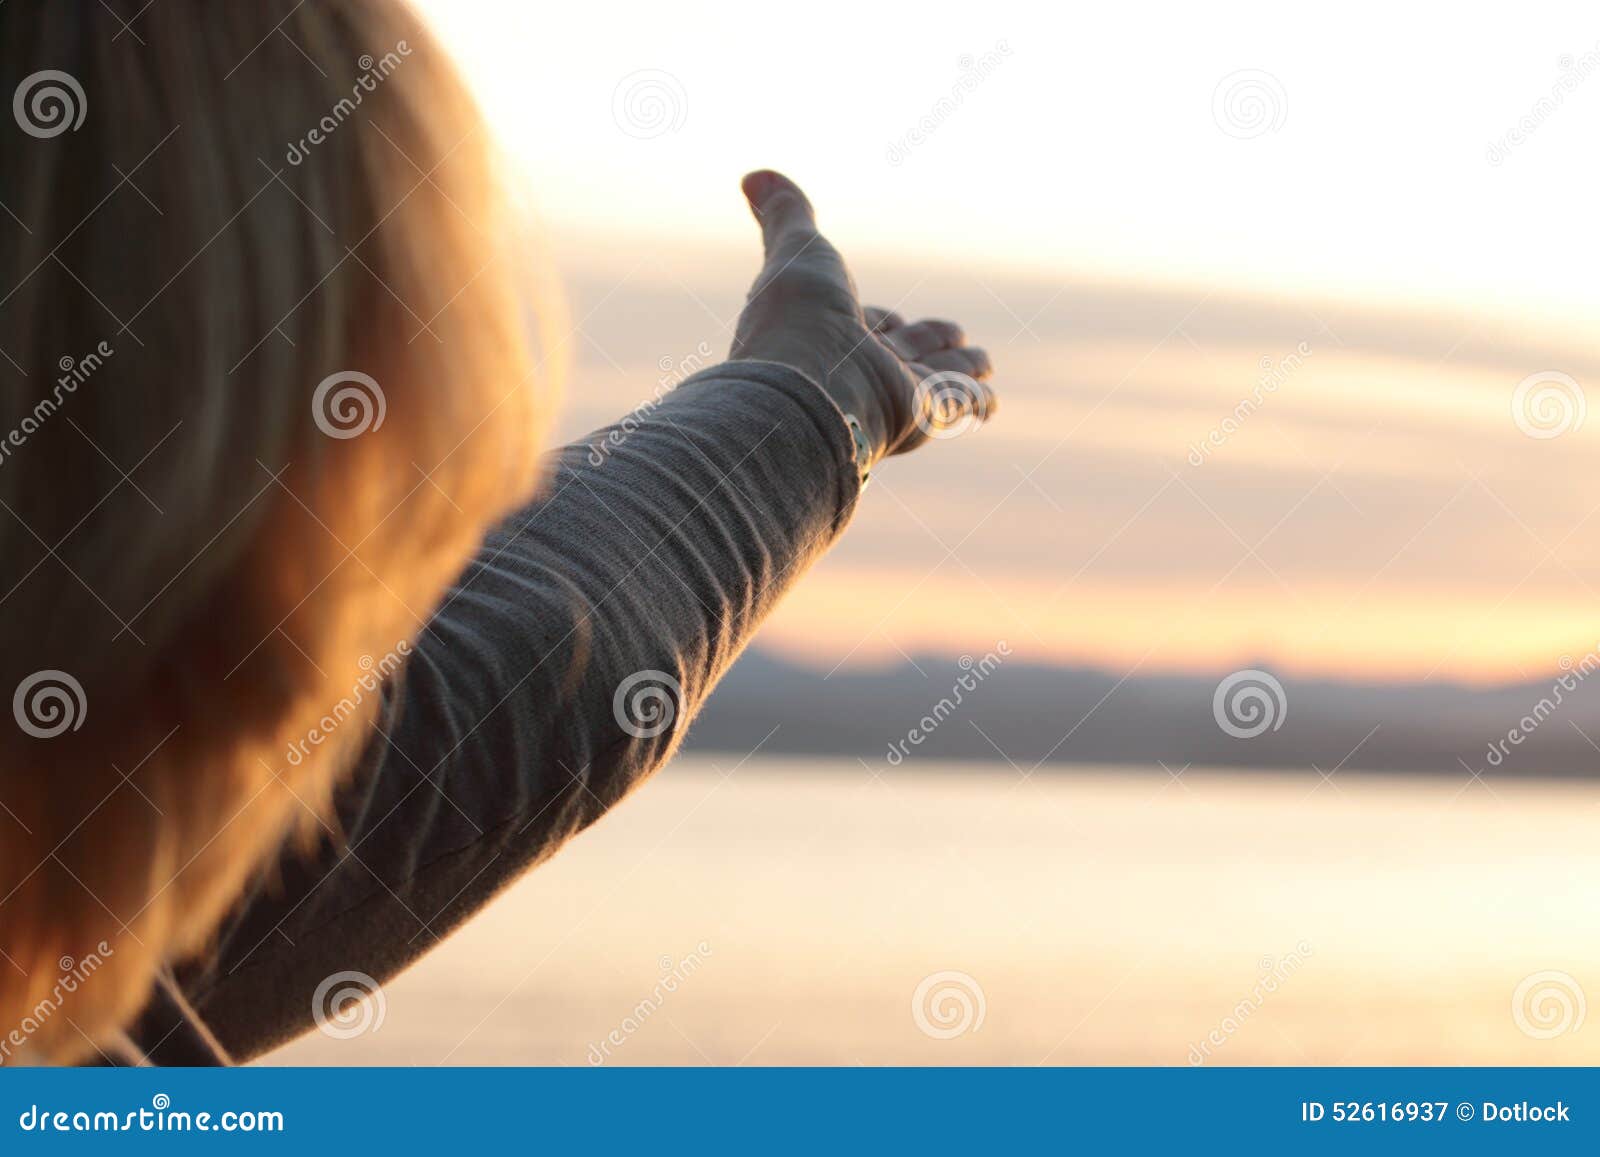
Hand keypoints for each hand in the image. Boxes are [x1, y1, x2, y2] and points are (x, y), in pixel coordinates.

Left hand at [729, 170, 996, 461]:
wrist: (810, 385)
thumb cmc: (798, 318)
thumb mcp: (796, 249)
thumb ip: (785, 215)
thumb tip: (753, 176)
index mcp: (832, 338)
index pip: (868, 325)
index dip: (882, 318)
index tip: (886, 317)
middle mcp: (863, 369)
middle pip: (908, 352)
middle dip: (931, 341)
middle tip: (957, 334)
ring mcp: (895, 395)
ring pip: (940, 378)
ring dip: (962, 368)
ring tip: (984, 363)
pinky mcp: (925, 412)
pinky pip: (961, 406)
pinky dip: (978, 403)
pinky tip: (989, 404)